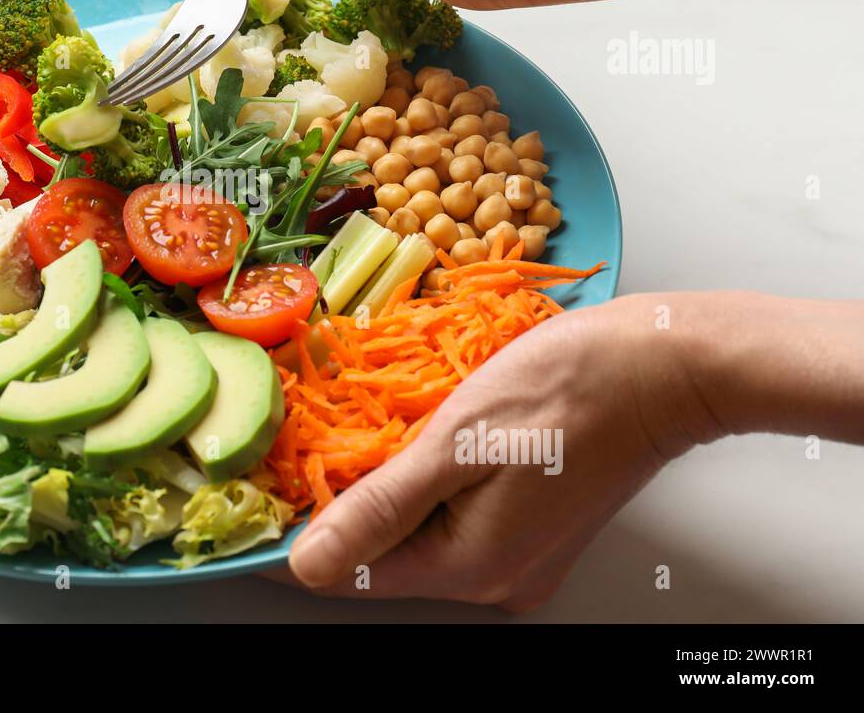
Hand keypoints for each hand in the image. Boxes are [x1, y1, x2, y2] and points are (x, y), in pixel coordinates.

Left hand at [282, 294, 719, 610]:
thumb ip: (380, 508)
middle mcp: (495, 579)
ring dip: (391, 480)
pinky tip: (433, 430)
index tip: (279, 480)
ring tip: (391, 419)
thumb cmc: (569, 388)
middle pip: (386, 553)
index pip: (352, 573)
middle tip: (340, 430)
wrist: (665, 365)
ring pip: (420, 528)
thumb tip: (307, 566)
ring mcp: (519, 556)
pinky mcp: (532, 526)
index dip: (305, 528)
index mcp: (471, 567)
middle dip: (351, 495)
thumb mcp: (457, 442)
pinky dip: (431, 477)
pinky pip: (455, 513)